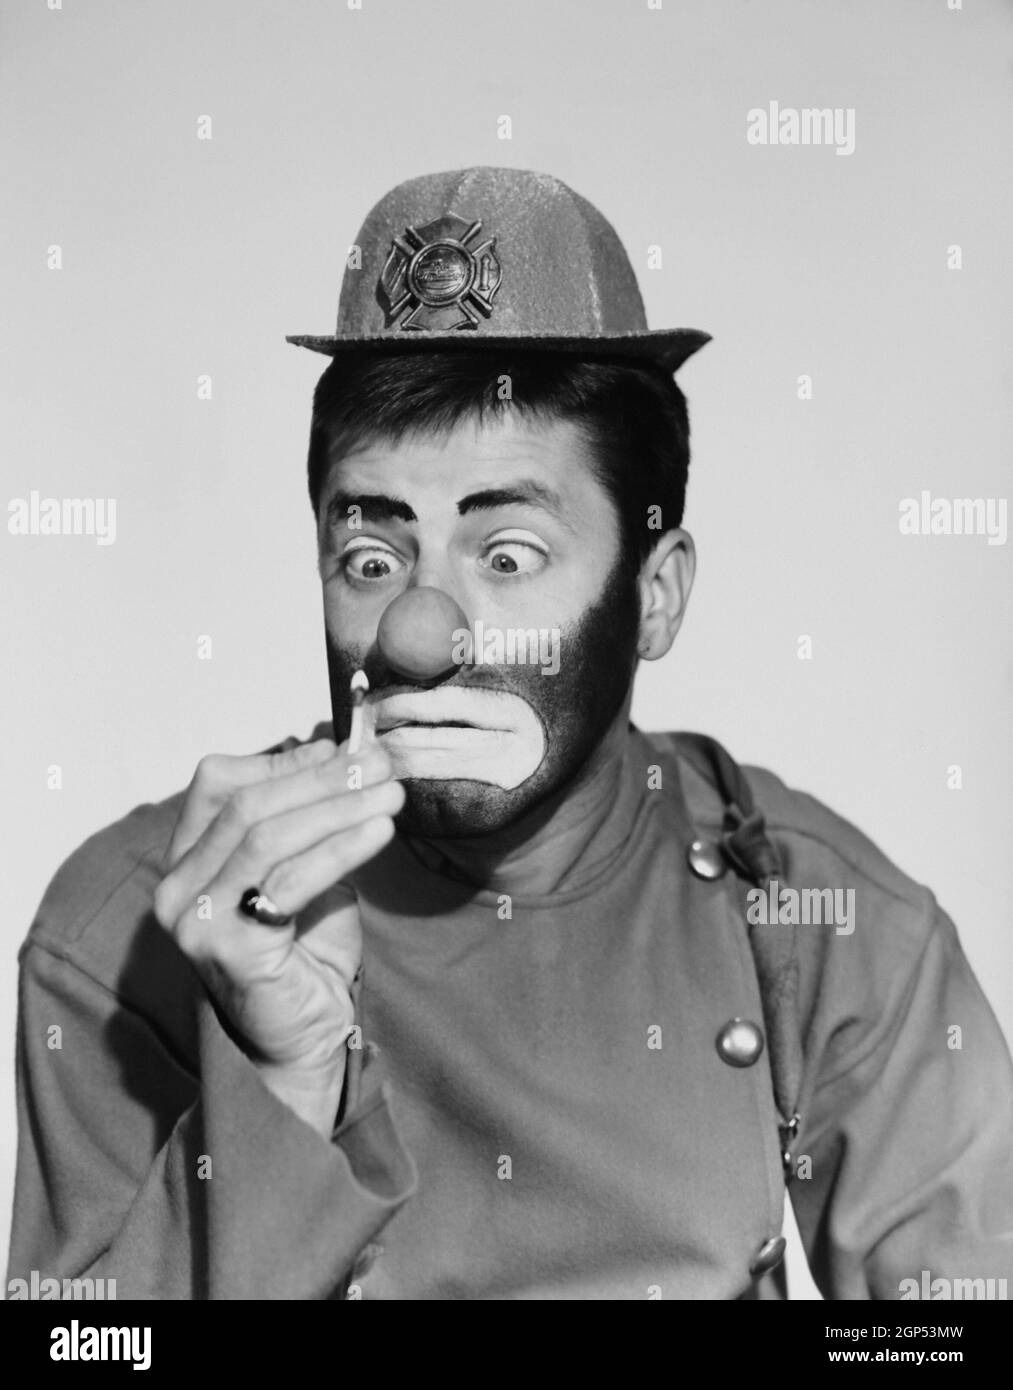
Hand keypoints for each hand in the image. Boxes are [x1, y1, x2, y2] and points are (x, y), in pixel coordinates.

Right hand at [153, 737, 403, 1134]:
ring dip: (339, 806)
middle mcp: (176, 886)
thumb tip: (341, 752)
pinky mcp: (228, 948)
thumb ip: (308, 817)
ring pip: (268, 836)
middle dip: (323, 778)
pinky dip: (341, 848)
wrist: (305, 1040)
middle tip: (381, 764)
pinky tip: (381, 831)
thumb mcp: (304, 868)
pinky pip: (290, 881)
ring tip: (391, 793)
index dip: (285, 762)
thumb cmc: (305, 952)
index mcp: (185, 858)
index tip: (346, 751)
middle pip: (248, 805)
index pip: (220, 783)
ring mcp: (195, 919)